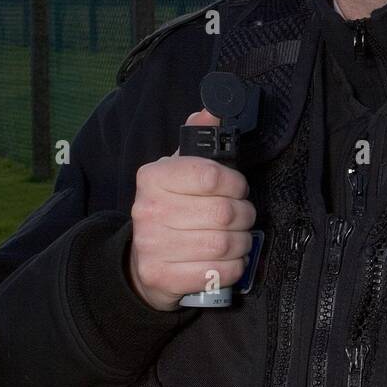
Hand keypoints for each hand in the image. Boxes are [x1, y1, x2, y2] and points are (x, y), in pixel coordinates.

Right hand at [127, 109, 256, 310]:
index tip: (237, 188)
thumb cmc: (172, 208)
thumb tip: (212, 109)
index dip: (235, 183)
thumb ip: (200, 138)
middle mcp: (149, 210)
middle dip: (245, 215)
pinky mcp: (163, 277)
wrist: (142, 261)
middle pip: (223, 212)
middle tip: (242, 216)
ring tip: (238, 238)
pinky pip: (218, 273)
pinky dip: (233, 267)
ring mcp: (153, 246)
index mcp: (154, 177)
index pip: (210, 175)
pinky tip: (228, 259)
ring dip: (242, 242)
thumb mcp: (180, 168)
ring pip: (224, 243)